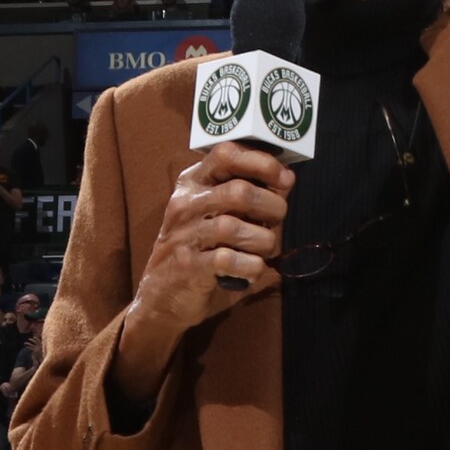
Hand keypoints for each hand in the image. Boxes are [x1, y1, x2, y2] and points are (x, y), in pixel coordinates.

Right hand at [127, 143, 295, 346]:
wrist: (163, 295)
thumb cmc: (201, 248)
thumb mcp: (219, 214)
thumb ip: (250, 195)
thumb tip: (286, 179)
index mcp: (193, 182)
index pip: (226, 154)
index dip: (262, 163)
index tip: (285, 179)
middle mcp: (185, 204)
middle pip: (239, 192)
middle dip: (271, 208)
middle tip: (276, 222)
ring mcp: (183, 235)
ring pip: (234, 227)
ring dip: (264, 241)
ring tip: (265, 250)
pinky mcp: (187, 266)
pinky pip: (228, 260)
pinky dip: (250, 266)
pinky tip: (252, 269)